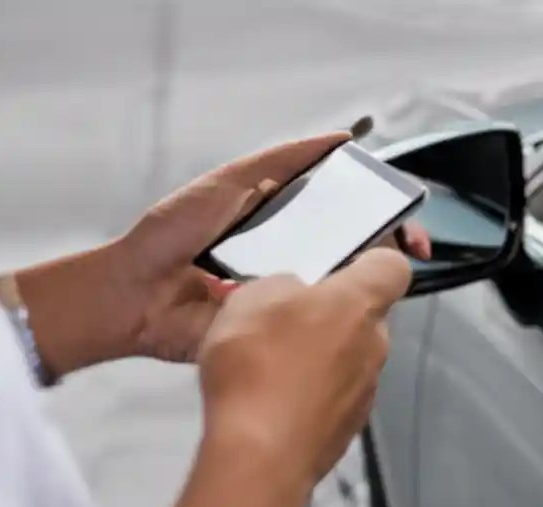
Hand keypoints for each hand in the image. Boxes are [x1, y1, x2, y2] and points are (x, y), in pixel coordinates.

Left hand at [7, 134, 431, 376]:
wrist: (134, 293)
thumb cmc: (169, 235)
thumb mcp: (230, 182)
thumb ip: (284, 160)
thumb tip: (339, 139)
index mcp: (286, 222)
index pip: (348, 215)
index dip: (382, 216)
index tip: (405, 218)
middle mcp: (292, 260)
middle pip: (354, 253)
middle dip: (386, 249)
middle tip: (408, 245)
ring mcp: (287, 296)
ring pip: (338, 290)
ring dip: (358, 282)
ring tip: (373, 269)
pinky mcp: (276, 330)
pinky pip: (310, 323)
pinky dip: (326, 317)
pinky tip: (335, 305)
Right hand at [197, 247, 410, 483]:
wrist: (260, 455)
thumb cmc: (258, 363)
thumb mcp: (251, 297)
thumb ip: (282, 286)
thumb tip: (296, 296)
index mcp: (361, 303)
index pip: (394, 267)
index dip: (374, 259)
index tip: (344, 265)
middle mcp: (376, 345)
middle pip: (365, 316)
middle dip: (332, 313)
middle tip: (285, 318)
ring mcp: (367, 390)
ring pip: (349, 357)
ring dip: (320, 355)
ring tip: (270, 365)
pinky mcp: (348, 428)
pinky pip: (334, 396)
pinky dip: (310, 394)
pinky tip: (274, 401)